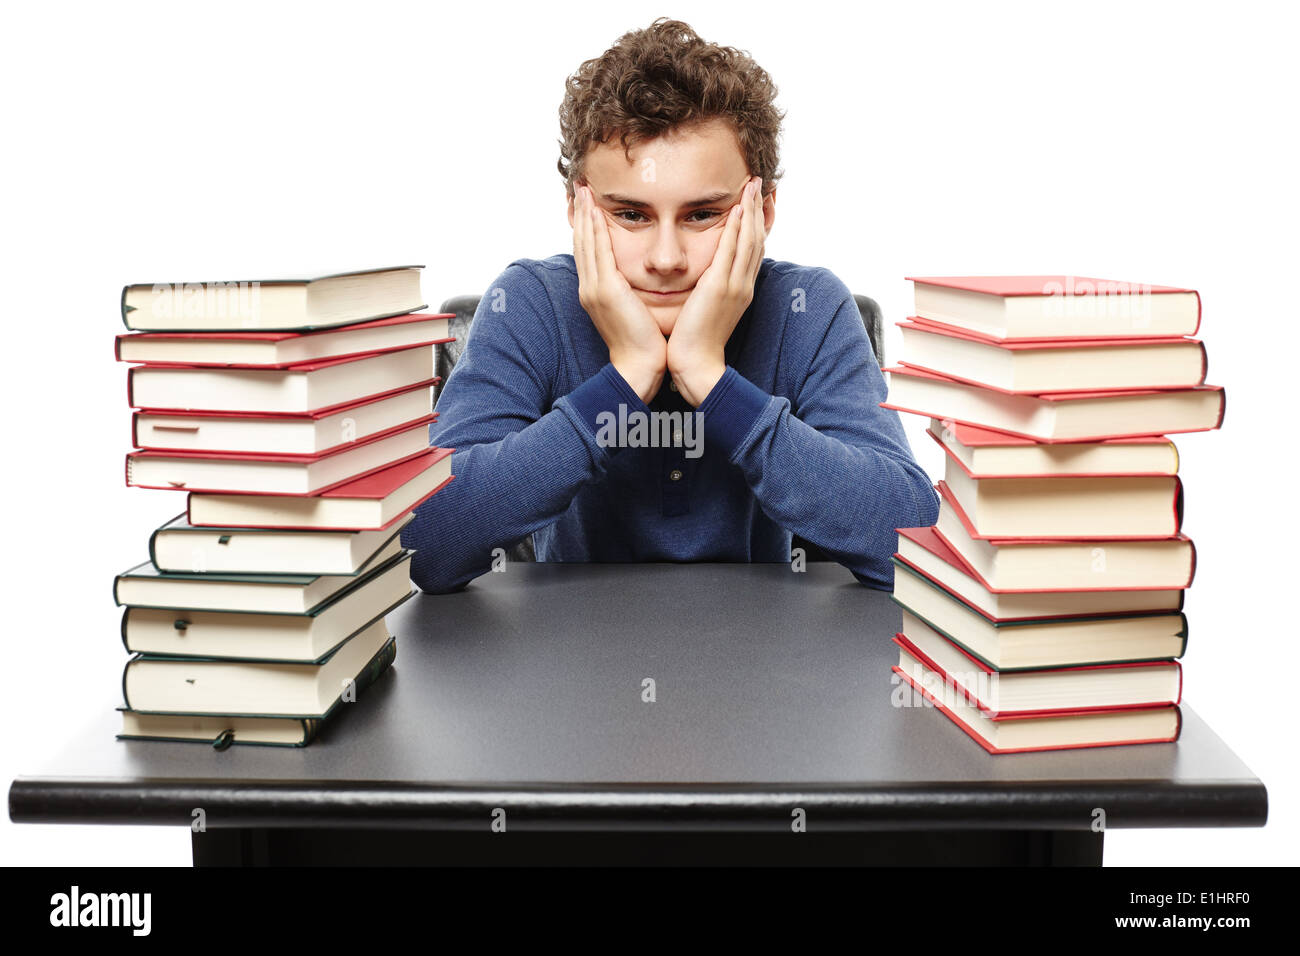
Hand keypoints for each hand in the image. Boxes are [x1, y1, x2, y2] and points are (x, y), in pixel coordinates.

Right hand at [572, 183, 666, 402]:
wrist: (639, 367)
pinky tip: (596, 210)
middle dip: (581, 214)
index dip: (586, 227)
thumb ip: (630, 293)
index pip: (589, 252)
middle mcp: (589, 288)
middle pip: (582, 242)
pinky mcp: (605, 291)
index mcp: (596, 293)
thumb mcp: (633, 312)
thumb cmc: (644, 343)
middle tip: (580, 187)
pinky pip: (598, 252)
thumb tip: (638, 280)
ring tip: (585, 190)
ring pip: (586, 243)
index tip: (588, 204)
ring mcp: (594, 289)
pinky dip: (595, 229)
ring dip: (585, 214)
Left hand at [666, 175, 766, 405]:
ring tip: (752, 186)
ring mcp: (734, 286)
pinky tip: (738, 210)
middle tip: (758, 184)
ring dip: (751, 211)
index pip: (752, 250)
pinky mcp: (721, 289)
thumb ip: (709, 291)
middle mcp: (742, 285)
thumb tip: (704, 279)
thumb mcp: (706, 310)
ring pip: (749, 241)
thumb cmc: (696, 341)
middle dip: (757, 210)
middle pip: (756, 240)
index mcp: (739, 290)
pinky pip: (732, 252)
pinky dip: (738, 229)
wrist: (696, 365)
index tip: (754, 202)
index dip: (755, 224)